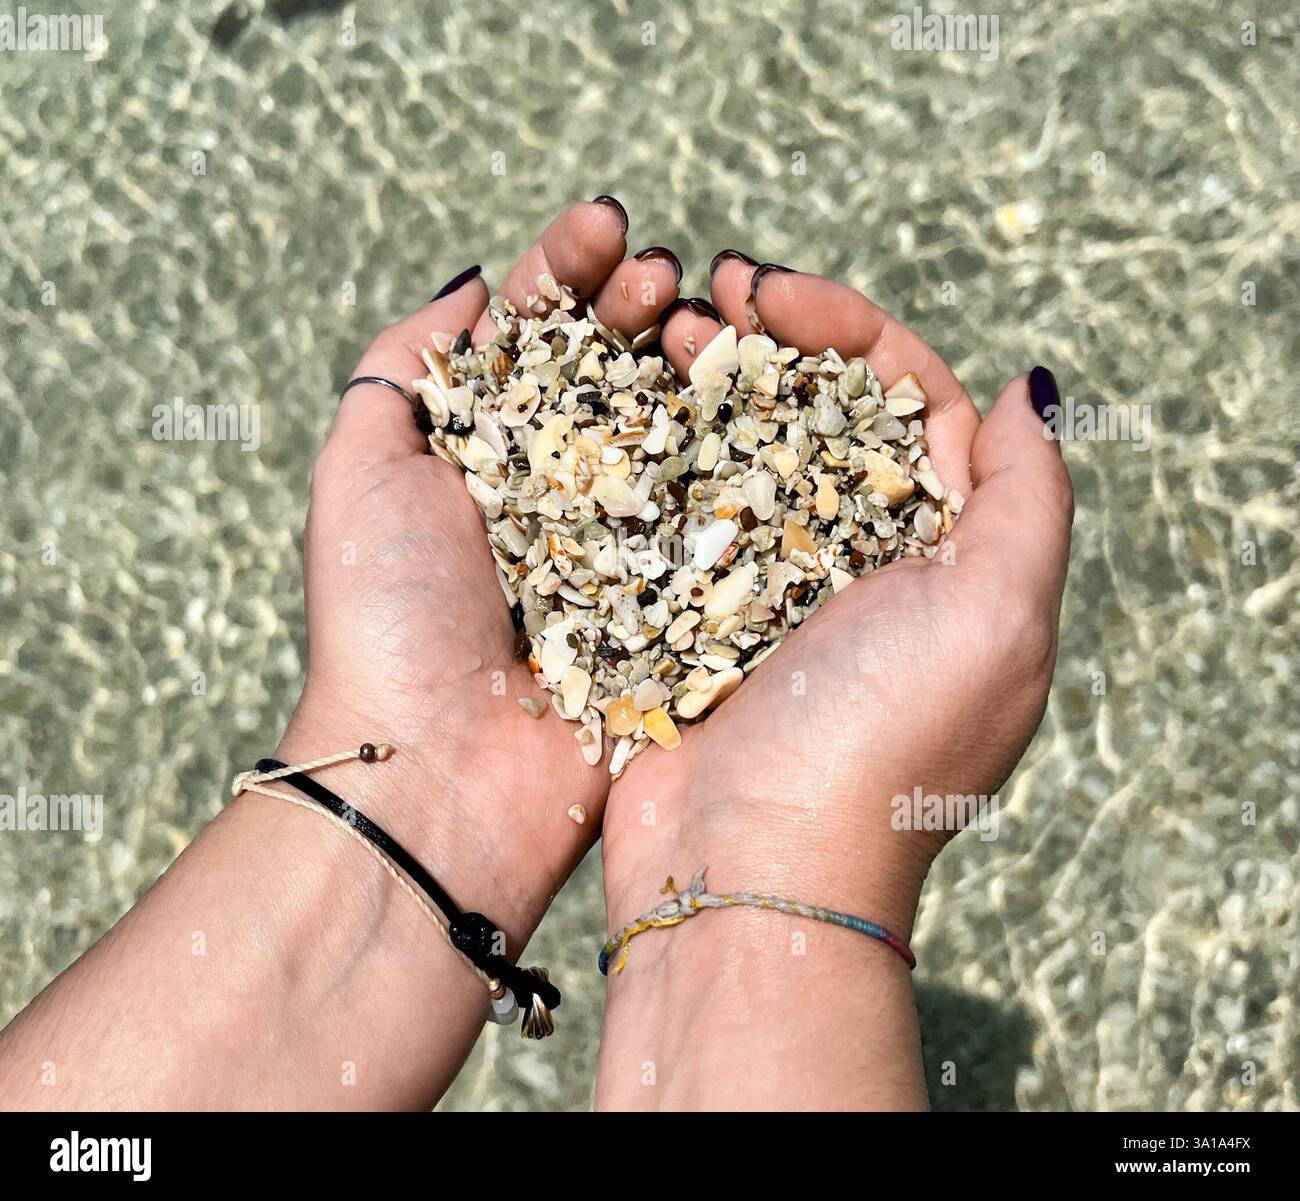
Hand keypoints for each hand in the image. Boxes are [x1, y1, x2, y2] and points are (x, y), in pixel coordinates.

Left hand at [275, 199, 681, 947]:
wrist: (437, 771)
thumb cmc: (384, 619)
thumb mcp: (358, 468)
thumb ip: (404, 362)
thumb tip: (475, 286)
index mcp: (485, 452)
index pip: (536, 337)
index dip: (570, 271)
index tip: (603, 228)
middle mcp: (559, 488)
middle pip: (614, 367)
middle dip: (640, 303)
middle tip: (664, 276)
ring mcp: (626, 540)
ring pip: (675, 424)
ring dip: (695, 357)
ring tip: (709, 311)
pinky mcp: (679, 596)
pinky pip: (723, 508)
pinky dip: (744, 445)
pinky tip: (757, 391)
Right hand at [596, 258, 1071, 1108]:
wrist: (747, 873)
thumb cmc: (880, 746)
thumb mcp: (998, 616)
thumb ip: (1029, 495)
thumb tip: (1035, 388)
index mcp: (948, 557)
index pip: (912, 402)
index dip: (851, 333)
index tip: (775, 295)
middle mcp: (864, 567)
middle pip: (823, 415)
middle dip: (772, 340)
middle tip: (708, 288)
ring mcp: (773, 592)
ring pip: (746, 453)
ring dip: (710, 382)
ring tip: (657, 328)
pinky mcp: (695, 619)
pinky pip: (682, 514)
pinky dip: (659, 454)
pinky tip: (623, 407)